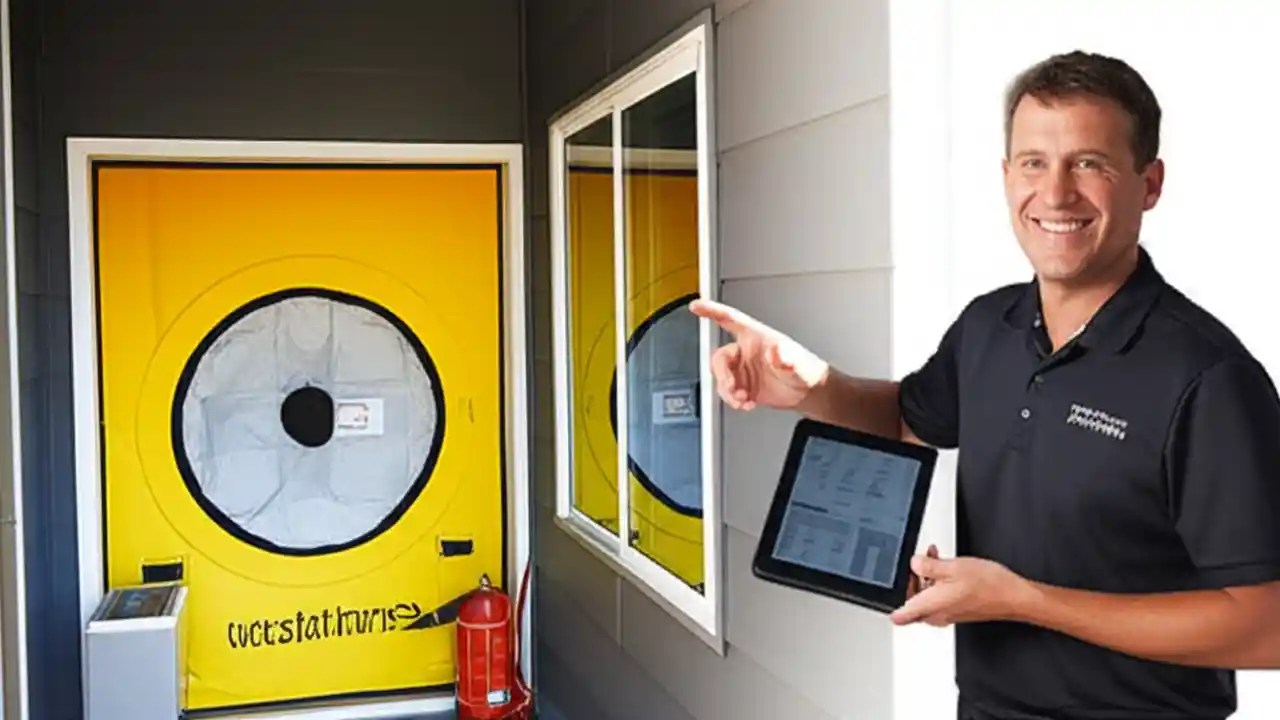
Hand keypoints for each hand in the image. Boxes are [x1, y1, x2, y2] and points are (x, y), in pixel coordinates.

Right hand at [688, 298, 828, 411]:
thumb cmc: (806, 370)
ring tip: (742, 399)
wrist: (809, 393)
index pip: (730, 319)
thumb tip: (777, 352)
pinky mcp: (744, 385)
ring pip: (721, 377)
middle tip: (732, 387)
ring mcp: (744, 369)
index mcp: (756, 338)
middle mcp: (747, 351)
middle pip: (720, 357)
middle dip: (722, 374)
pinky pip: (727, 391)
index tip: (696, 306)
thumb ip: (786, 358)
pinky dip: (733, 400)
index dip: (712, 311)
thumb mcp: (797, 363)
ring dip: (727, 391)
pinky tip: (746, 404)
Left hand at [890, 551, 1033, 627]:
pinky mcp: (956, 609)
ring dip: (925, 577)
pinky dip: (937, 582)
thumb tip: (913, 563)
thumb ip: (926, 566)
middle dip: (911, 579)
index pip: (898, 615)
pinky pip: (938, 597)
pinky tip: (946, 567)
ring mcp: (947, 613)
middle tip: (918, 562)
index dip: (890, 599)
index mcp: (929, 607)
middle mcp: (936, 615)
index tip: (891, 582)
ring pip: (925, 597)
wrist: (1013, 596)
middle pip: (910, 601)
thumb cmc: (988, 586)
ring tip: (933, 559)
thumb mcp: (951, 567)